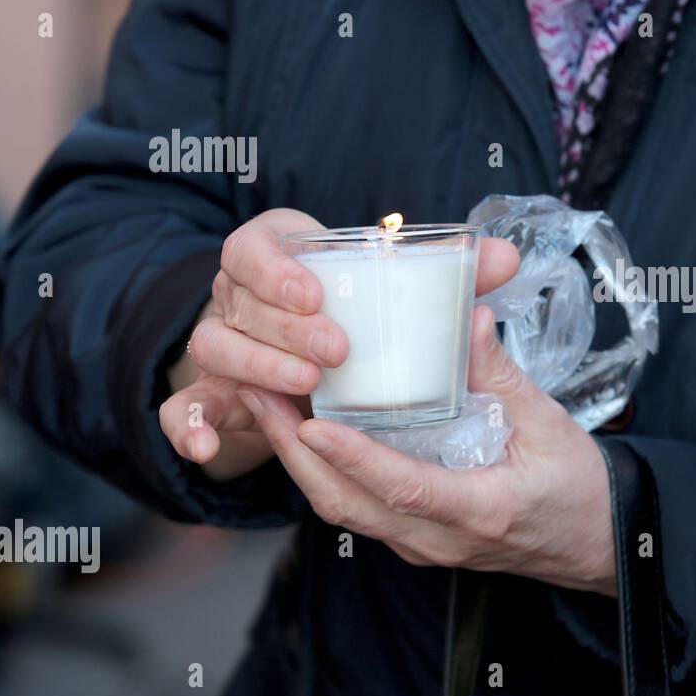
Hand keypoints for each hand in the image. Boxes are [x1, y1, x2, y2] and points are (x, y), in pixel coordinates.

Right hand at [161, 209, 520, 480]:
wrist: (312, 327)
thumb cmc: (367, 299)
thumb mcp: (405, 284)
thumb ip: (453, 270)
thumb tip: (510, 257)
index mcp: (274, 248)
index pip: (251, 246)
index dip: (274, 267)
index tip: (316, 292)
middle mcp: (236, 291)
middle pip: (236, 303)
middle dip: (283, 328)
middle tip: (335, 350)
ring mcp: (221, 341)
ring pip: (213, 350)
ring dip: (256, 367)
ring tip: (307, 385)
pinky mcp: (216, 392)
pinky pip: (185, 410)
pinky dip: (189, 426)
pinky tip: (207, 449)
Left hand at [237, 305, 616, 594]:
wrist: (596, 544)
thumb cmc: (580, 487)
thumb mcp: (551, 425)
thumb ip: (503, 375)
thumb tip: (470, 316)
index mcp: (480, 511)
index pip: (404, 488)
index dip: (354, 457)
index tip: (312, 423)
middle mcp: (439, 540)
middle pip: (348, 506)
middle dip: (295, 451)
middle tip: (258, 391)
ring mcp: (423, 546)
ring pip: (344, 511)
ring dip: (300, 460)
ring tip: (268, 402)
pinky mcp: (417, 540)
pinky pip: (359, 511)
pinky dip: (324, 472)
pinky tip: (308, 430)